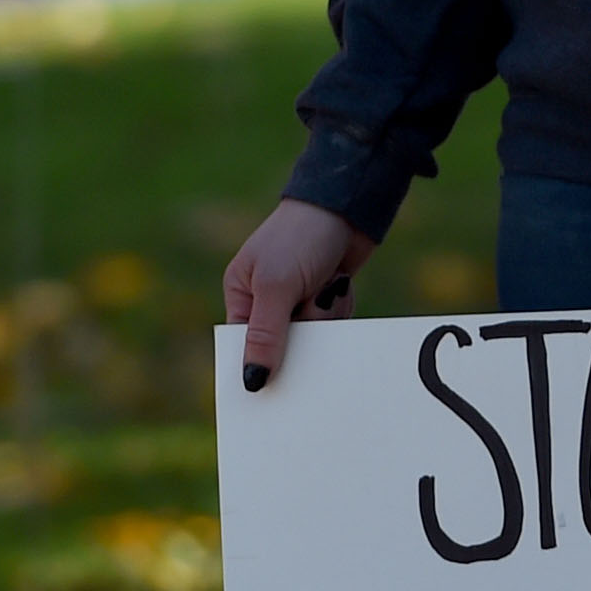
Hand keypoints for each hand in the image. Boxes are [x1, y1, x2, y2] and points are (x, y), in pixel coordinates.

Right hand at [225, 199, 375, 386]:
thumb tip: (251, 380)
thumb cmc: (301, 236)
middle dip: (305, 334)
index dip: (259, 364)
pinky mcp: (327, 297)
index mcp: (241, 294)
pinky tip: (340, 284)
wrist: (348, 204)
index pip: (243, 346)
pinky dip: (341, 309)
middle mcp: (267, 300)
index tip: (274, 386)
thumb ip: (264, 334)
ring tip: (328, 285)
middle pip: (283, 347)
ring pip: (314, 339)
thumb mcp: (277, 286)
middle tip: (315, 310)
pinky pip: (335, 327)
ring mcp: (299, 300)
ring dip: (327, 318)